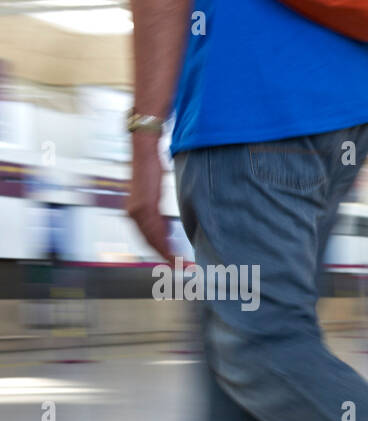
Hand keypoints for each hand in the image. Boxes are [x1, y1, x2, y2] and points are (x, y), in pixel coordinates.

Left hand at [126, 133, 172, 261]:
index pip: (148, 238)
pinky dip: (165, 245)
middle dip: (166, 259)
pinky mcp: (143, 207)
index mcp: (134, 213)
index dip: (161, 253)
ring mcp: (136, 211)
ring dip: (168, 255)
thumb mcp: (155, 194)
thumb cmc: (150, 167)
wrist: (143, 151)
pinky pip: (154, 231)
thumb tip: (165, 227)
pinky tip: (174, 253)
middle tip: (181, 269)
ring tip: (182, 265)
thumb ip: (157, 212)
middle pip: (150, 243)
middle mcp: (132, 214)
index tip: (173, 264)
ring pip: (152, 240)